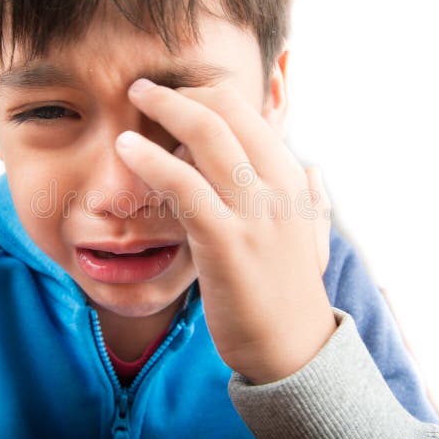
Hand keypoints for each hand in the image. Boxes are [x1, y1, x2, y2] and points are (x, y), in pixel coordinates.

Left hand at [114, 78, 336, 383]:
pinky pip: (184, 185)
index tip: (177, 92)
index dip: (208, 94)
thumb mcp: (312, 237)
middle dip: (182, 91)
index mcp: (293, 180)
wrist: (291, 350)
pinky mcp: (225, 242)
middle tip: (145, 88)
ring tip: (133, 98)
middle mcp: (278, 187)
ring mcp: (254, 213)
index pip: (249, 114)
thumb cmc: (291, 293)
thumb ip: (312, 199)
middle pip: (227, 113)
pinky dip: (152, 159)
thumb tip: (312, 169)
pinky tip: (126, 147)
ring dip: (165, 109)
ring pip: (208, 138)